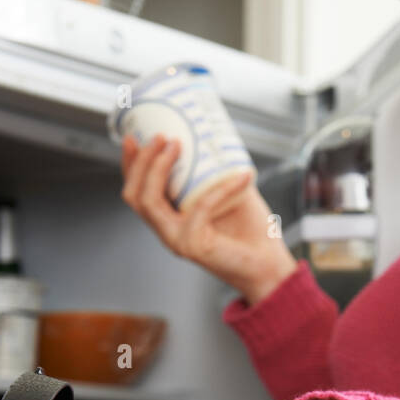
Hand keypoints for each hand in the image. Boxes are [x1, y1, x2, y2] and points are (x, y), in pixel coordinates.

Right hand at [120, 133, 298, 298]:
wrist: (269, 264)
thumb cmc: (251, 232)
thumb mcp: (230, 192)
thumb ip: (217, 171)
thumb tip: (217, 136)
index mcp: (170, 219)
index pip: (138, 191)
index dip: (131, 164)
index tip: (133, 137)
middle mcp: (168, 231)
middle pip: (136, 196)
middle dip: (141, 162)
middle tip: (159, 136)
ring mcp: (177, 240)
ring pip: (150, 203)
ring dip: (158, 169)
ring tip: (177, 145)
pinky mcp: (193, 246)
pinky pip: (201, 208)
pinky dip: (222, 188)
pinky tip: (242, 176)